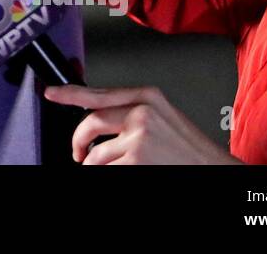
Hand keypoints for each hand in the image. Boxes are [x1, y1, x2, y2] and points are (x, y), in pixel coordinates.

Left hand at [44, 83, 239, 163]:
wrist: (214, 168)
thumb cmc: (191, 149)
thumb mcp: (163, 117)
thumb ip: (133, 111)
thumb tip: (100, 116)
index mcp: (147, 96)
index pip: (99, 92)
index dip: (69, 93)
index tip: (52, 93)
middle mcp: (141, 112)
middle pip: (90, 122)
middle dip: (78, 142)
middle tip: (78, 153)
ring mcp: (138, 136)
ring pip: (96, 153)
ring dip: (95, 165)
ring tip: (110, 168)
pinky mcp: (136, 159)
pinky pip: (105, 169)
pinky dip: (107, 173)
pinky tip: (122, 171)